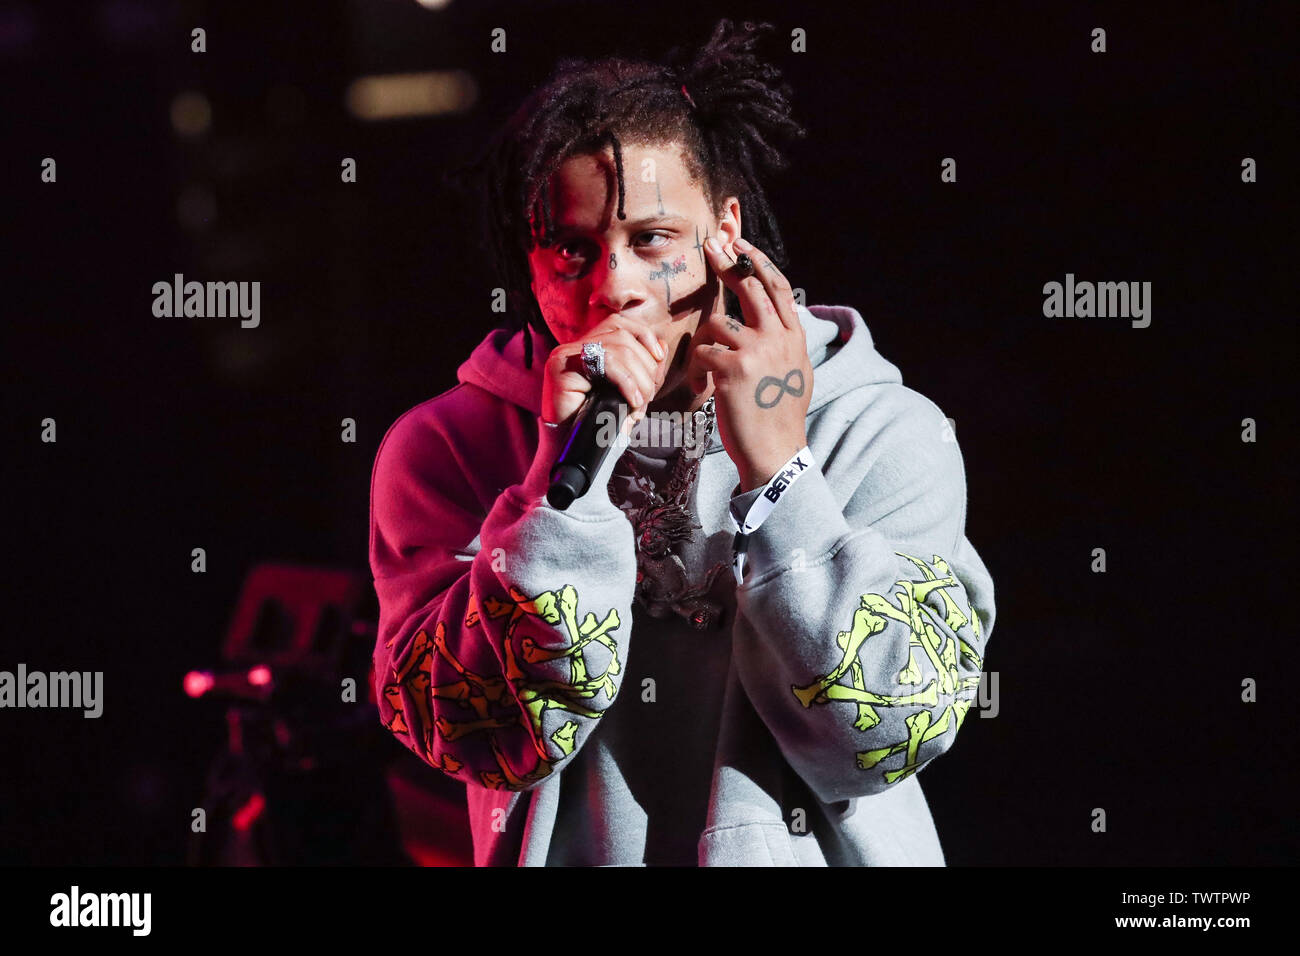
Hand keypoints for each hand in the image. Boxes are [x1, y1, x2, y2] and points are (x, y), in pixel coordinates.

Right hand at [541, 317, 670, 429]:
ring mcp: (567, 355)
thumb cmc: (598, 421)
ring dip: (639, 378)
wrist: (569, 445)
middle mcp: (575, 346)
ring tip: (639, 403)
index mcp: (588, 346)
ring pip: (618, 349)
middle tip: (647, 397)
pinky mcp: (563, 368)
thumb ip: (644, 369)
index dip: (644, 336)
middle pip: (623, 337)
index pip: (620, 324)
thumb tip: (662, 346)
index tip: (658, 358)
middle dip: (646, 368)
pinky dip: (627, 382)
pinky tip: (632, 401)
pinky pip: (606, 363)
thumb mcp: (628, 392)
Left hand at [687, 236, 811, 491]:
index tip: (740, 243)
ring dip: (703, 343)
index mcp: (794, 338)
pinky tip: (702, 389)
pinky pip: (702, 351)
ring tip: (706, 373)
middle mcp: (779, 338)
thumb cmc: (779, 417)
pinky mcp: (733, 369)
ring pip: (716, 322)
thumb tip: (779, 320)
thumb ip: (785, 344)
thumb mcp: (795, 373)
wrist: (776, 452)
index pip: (778, 287)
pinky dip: (696, 370)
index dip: (758, 261)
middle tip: (709, 249)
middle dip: (727, 263)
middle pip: (750, 285)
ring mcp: (756, 351)